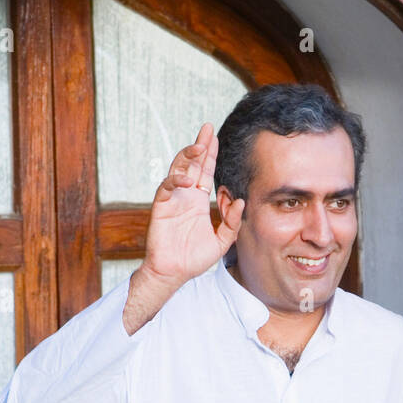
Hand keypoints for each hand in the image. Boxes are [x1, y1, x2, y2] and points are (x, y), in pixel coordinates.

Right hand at [141, 123, 244, 289]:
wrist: (174, 273)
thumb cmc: (194, 260)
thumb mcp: (221, 242)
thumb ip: (232, 223)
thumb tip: (241, 201)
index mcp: (198, 201)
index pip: (205, 172)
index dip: (210, 154)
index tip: (215, 137)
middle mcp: (185, 196)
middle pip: (192, 164)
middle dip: (200, 147)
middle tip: (207, 129)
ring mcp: (173, 199)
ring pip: (178, 170)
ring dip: (187, 157)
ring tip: (199, 147)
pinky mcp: (161, 207)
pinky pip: (167, 187)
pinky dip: (176, 180)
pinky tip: (187, 179)